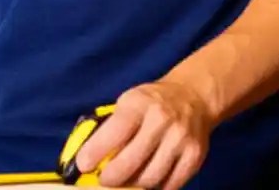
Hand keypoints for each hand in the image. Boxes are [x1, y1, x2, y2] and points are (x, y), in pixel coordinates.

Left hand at [74, 82, 212, 189]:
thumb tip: (89, 156)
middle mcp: (161, 121)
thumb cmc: (150, 102)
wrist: (193, 96)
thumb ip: (111, 126)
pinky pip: (171, 184)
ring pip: (150, 177)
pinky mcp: (195, 156)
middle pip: (131, 161)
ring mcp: (180, 140)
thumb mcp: (128, 102)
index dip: (95, 152)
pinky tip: (144, 184)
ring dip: (132, 186)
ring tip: (123, 183)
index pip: (114, 132)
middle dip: (111, 177)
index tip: (83, 165)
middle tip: (102, 181)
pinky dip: (155, 188)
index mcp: (139, 104)